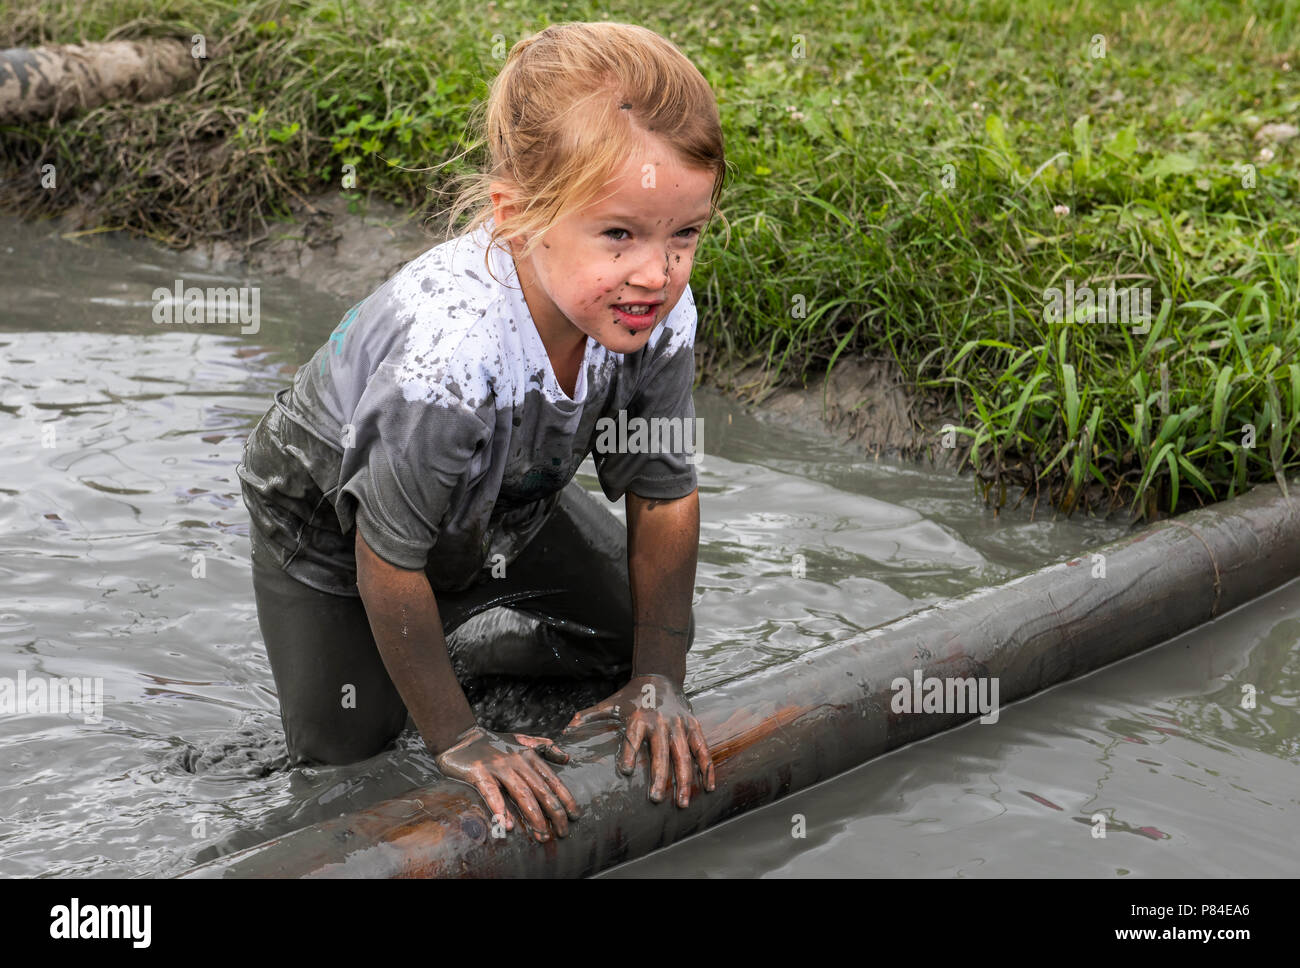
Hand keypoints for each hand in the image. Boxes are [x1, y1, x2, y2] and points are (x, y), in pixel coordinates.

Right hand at [434, 725, 579, 841]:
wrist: (460, 735)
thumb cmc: (493, 742)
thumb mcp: (522, 740)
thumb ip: (545, 747)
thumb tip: (566, 757)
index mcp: (529, 755)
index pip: (552, 779)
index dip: (565, 798)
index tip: (575, 815)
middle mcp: (517, 761)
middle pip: (541, 790)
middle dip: (555, 813)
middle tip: (563, 833)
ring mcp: (498, 766)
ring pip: (521, 794)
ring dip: (534, 816)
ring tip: (542, 836)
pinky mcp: (478, 772)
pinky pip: (491, 793)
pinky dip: (500, 809)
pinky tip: (507, 826)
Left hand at [565, 674, 715, 806]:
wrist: (660, 676)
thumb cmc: (631, 697)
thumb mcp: (610, 704)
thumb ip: (589, 717)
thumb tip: (565, 731)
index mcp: (638, 719)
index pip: (633, 737)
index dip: (630, 753)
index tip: (627, 771)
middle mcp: (660, 722)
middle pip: (661, 752)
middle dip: (660, 777)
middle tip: (656, 799)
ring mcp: (679, 725)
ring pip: (684, 755)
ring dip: (684, 779)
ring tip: (683, 802)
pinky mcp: (693, 726)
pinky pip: (702, 750)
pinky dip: (706, 768)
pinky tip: (707, 787)